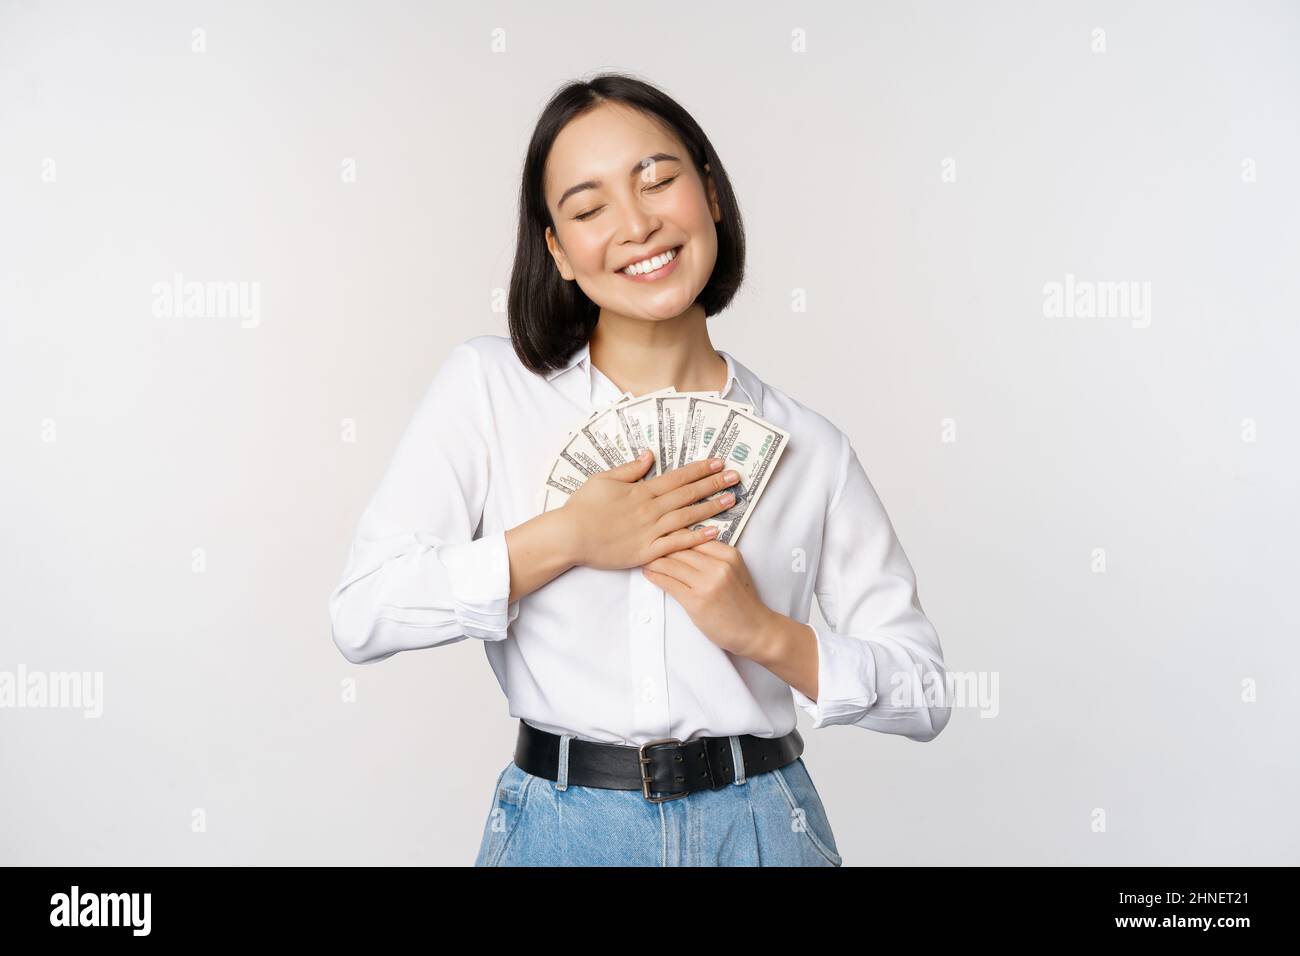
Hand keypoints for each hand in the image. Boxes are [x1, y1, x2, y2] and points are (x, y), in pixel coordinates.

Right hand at [562, 453, 742, 570]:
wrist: (569, 536)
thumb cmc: (582, 507)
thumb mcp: (604, 479)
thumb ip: (630, 468)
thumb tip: (650, 455)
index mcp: (641, 490)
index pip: (677, 477)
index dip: (700, 469)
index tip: (718, 462)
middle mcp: (650, 509)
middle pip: (688, 494)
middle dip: (714, 483)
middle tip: (736, 477)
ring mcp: (650, 531)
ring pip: (687, 517)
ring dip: (711, 507)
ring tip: (731, 500)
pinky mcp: (646, 551)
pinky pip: (676, 544)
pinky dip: (696, 538)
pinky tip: (713, 532)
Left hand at [640, 540, 776, 658]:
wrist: (756, 630)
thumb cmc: (742, 602)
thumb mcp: (735, 570)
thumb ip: (714, 556)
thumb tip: (684, 543)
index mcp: (729, 554)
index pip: (694, 535)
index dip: (674, 533)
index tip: (658, 532)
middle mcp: (719, 565)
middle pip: (680, 547)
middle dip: (660, 544)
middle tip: (642, 541)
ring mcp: (707, 583)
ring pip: (671, 563)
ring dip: (653, 560)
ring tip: (641, 557)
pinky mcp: (696, 601)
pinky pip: (669, 583)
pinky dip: (654, 576)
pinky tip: (647, 572)